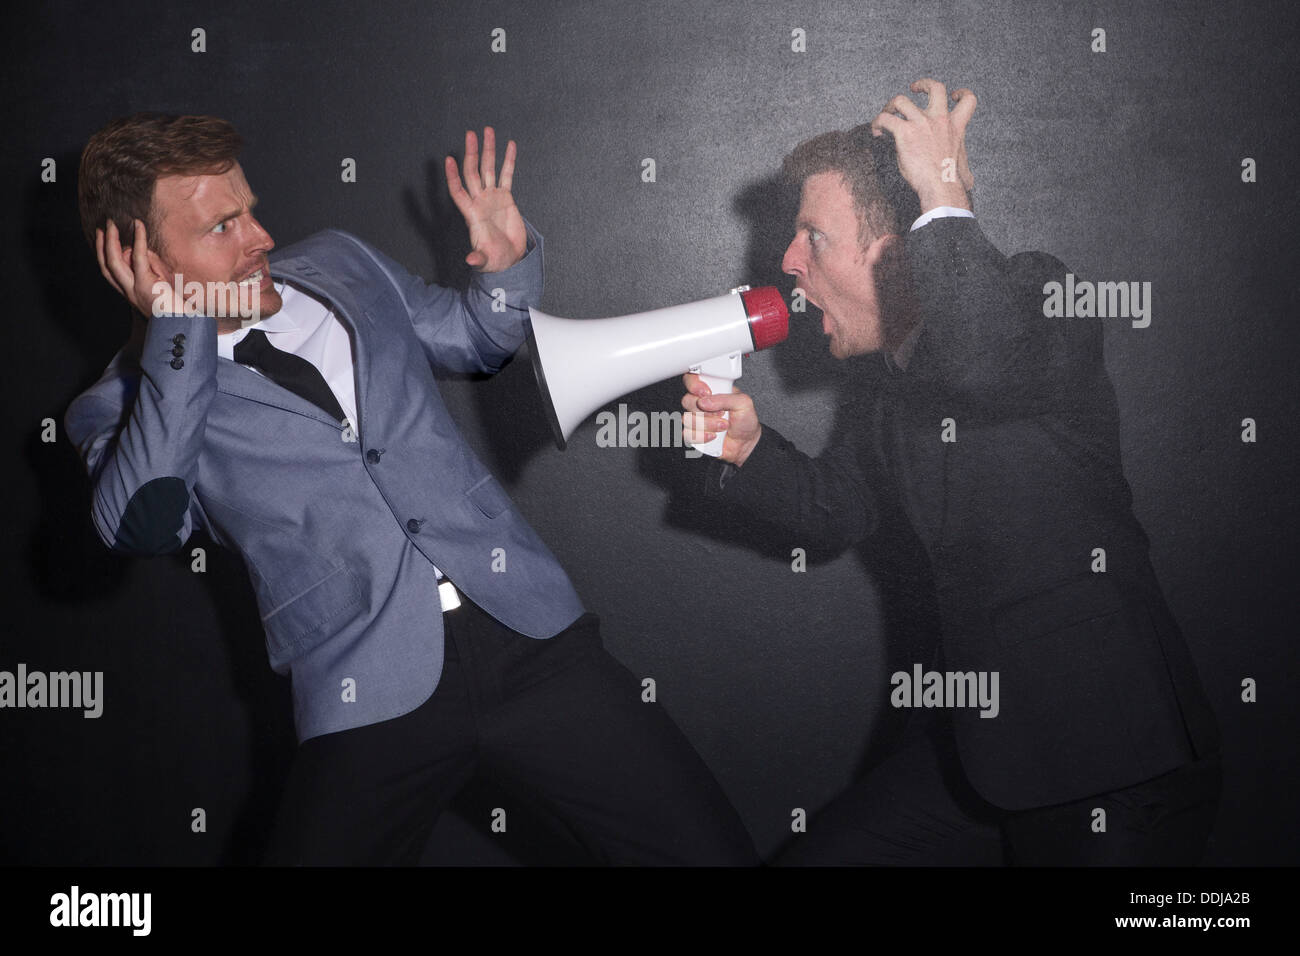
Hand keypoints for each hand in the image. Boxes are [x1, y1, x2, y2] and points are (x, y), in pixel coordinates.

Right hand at [96, 218, 177, 317]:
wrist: (186, 326)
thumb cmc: (180, 309)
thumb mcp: (161, 288)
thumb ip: (151, 272)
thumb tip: (144, 253)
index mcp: (132, 295)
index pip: (110, 274)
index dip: (103, 255)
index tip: (103, 238)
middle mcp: (129, 293)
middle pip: (106, 266)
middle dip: (101, 245)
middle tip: (103, 226)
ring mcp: (135, 290)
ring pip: (114, 262)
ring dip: (110, 241)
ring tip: (111, 224)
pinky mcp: (146, 286)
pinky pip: (138, 258)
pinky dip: (138, 240)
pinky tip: (139, 226)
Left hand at [445, 127, 527, 272]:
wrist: (508, 259)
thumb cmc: (494, 260)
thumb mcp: (484, 260)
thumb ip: (477, 258)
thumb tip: (470, 260)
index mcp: (471, 214)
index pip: (459, 191)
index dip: (453, 176)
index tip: (449, 159)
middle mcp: (479, 201)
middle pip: (473, 172)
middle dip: (471, 153)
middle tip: (470, 134)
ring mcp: (492, 197)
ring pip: (489, 169)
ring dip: (488, 150)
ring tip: (488, 131)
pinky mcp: (506, 198)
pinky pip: (507, 175)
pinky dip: (508, 160)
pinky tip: (509, 145)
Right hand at [681, 373, 762, 465]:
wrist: (745, 443)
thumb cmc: (745, 421)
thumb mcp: (743, 403)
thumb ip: (725, 398)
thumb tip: (705, 401)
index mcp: (711, 390)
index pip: (692, 379)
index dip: (694, 384)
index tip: (706, 392)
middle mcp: (701, 403)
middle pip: (687, 400)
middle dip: (706, 410)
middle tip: (721, 413)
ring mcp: (695, 418)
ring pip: (688, 419)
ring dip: (708, 424)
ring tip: (723, 425)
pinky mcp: (694, 434)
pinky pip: (687, 434)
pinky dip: (702, 436)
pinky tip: (714, 436)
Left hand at [870, 78, 975, 212]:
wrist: (941, 186)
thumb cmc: (949, 182)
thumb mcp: (962, 168)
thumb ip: (963, 167)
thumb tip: (970, 183)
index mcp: (956, 126)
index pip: (968, 100)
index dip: (962, 93)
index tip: (953, 95)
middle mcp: (939, 119)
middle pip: (935, 87)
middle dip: (923, 84)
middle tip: (913, 89)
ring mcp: (921, 123)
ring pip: (901, 100)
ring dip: (890, 105)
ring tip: (885, 115)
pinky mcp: (904, 132)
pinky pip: (885, 119)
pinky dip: (877, 123)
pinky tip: (877, 132)